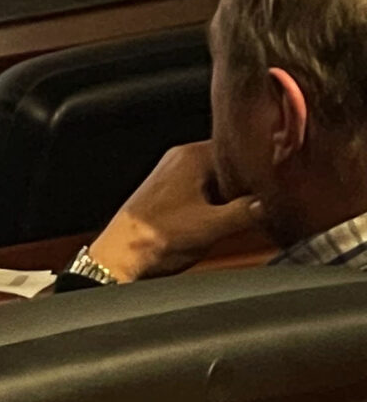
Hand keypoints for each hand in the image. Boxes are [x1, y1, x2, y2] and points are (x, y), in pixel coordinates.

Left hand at [83, 141, 264, 281]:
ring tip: (253, 211)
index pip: (238, 145)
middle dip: (250, 181)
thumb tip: (274, 203)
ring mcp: (176, 177)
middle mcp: (181, 161)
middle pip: (231, 163)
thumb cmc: (153, 238)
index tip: (281, 175)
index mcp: (190, 156)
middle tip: (271, 197)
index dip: (261, 161)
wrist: (121, 256)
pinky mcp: (173, 196)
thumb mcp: (213, 226)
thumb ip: (249, 211)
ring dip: (236, 195)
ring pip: (221, 179)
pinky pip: (208, 192)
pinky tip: (229, 220)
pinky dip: (221, 204)